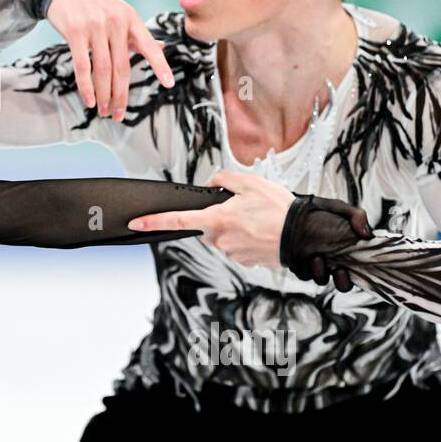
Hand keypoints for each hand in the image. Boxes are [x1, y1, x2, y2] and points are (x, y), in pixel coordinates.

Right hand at [46, 0, 174, 121]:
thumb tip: (161, 47)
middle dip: (122, 94)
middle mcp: (115, 22)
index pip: (149, 45)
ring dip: (104, 95)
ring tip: (105, 111)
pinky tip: (89, 100)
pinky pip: (82, 65)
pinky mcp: (75, 32)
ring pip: (103, 69)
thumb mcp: (120, 12)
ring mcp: (95, 26)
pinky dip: (86, 86)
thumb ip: (137, 34)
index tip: (169, 83)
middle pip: (122, 66)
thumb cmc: (94, 2)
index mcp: (130, 18)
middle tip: (120, 114)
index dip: (160, 65)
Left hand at [127, 170, 292, 266]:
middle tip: (244, 208)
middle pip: (206, 226)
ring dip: (235, 227)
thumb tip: (213, 184)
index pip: (177, 221)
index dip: (154, 222)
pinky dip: (246, 238)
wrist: (304, 235)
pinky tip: (262, 231)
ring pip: (223, 236)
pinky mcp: (245, 261)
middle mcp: (221, 240)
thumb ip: (224, 179)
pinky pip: (238, 246)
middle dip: (217, 217)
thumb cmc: (279, 210)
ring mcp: (232, 253)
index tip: (136, 223)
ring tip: (259, 219)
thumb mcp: (250, 182)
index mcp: (217, 220)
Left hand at [279, 193, 374, 290]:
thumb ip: (357, 216)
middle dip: (343, 282)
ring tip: (317, 257)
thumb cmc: (315, 209)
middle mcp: (331, 259)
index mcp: (345, 249)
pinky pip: (304, 274)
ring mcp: (314, 263)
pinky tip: (306, 259)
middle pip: (342, 282)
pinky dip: (306, 270)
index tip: (357, 269)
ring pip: (321, 279)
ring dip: (321, 273)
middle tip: (340, 271)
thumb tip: (368, 234)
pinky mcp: (298, 264)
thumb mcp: (338, 208)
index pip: (358, 269)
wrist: (288, 209)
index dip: (360, 274)